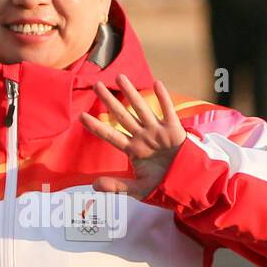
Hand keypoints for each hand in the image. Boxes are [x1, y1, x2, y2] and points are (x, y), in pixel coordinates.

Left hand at [79, 74, 186, 197]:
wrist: (185, 184)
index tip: (81, 116)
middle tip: (96, 85)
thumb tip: (93, 185)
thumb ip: (117, 185)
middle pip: (123, 116)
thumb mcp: (138, 189)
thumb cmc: (162, 185)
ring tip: (120, 77)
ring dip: (131, 93)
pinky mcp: (174, 130)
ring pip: (142, 109)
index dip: (97, 126)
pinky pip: (168, 111)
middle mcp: (143, 137)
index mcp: (133, 149)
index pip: (111, 135)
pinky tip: (156, 84)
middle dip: (110, 101)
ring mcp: (158, 132)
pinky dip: (163, 98)